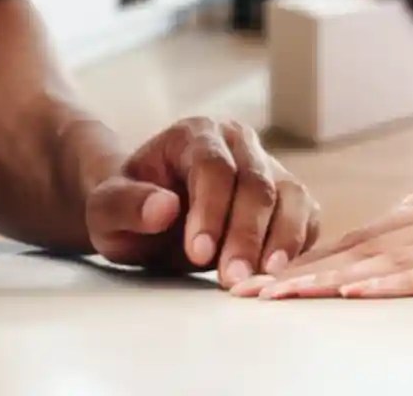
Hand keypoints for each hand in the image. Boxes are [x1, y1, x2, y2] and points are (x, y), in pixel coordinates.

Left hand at [84, 118, 319, 287]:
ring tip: (263, 277)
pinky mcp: (289, 198)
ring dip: (281, 240)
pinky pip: (307, 216)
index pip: (214, 167)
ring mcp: (270, 167)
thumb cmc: (129, 209)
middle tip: (231, 278)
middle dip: (246, 234)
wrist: (152, 215)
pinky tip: (278, 271)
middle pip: (257, 184)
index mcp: (196, 134)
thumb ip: (126, 205)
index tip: (198, 252)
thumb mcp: (105, 210)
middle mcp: (240, 143)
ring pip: (291, 197)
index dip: (211, 210)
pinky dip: (298, 244)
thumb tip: (163, 208)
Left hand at [230, 193, 412, 299]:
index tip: (278, 272)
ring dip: (325, 283)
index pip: (370, 234)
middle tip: (248, 290)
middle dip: (302, 272)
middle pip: (360, 248)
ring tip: (278, 299)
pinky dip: (386, 287)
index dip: (321, 254)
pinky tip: (351, 297)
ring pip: (380, 262)